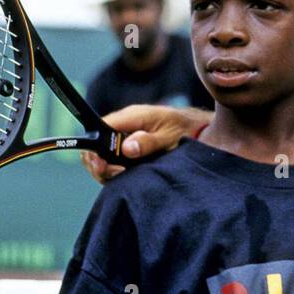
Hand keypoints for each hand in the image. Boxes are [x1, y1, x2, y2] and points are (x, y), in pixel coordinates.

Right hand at [80, 104, 208, 183]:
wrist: (198, 129)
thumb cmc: (184, 129)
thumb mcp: (169, 136)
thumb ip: (148, 142)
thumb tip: (127, 148)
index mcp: (131, 116)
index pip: (101, 127)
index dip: (95, 148)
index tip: (102, 165)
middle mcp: (124, 125)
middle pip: (96, 143)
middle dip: (98, 162)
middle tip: (111, 175)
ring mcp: (125, 137)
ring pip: (102, 154)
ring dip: (106, 169)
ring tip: (120, 177)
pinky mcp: (128, 148)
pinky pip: (112, 160)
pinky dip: (114, 171)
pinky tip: (124, 177)